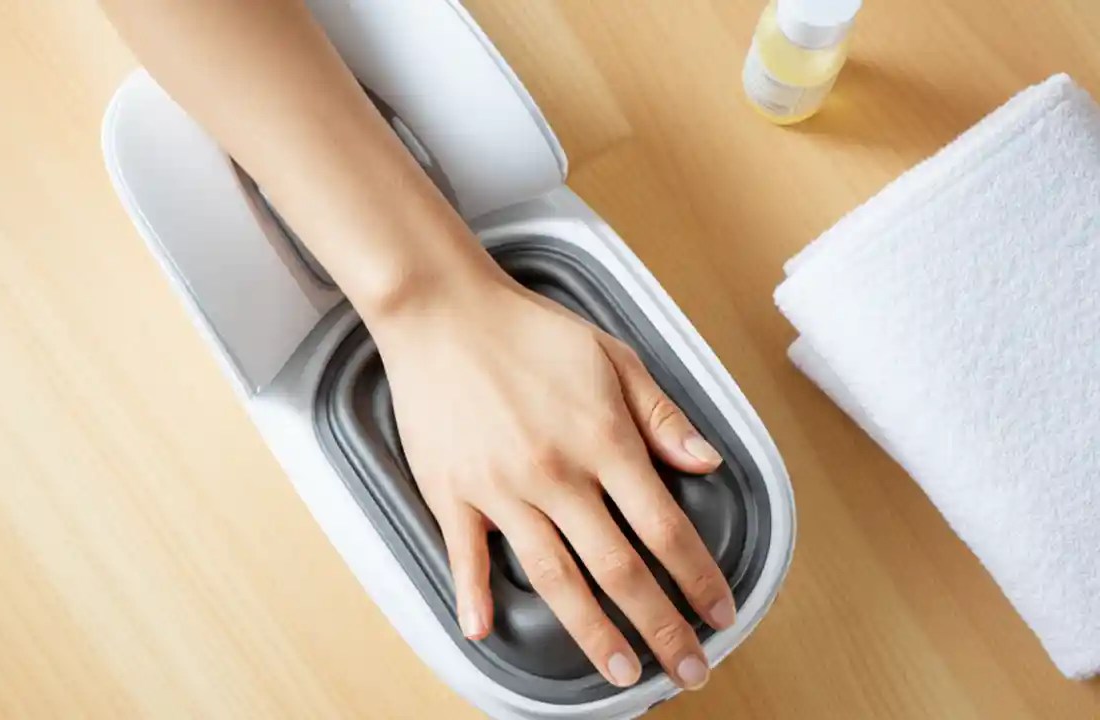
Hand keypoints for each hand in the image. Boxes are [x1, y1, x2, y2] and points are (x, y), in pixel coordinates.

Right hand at [372, 276, 734, 690]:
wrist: (443, 310)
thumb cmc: (528, 330)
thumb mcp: (613, 357)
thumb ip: (661, 416)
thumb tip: (707, 464)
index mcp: (602, 440)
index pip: (665, 527)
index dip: (699, 578)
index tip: (721, 613)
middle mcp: (556, 474)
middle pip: (619, 568)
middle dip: (661, 627)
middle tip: (688, 670)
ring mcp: (500, 488)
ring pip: (555, 578)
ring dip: (593, 634)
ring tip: (621, 673)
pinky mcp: (451, 491)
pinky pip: (465, 555)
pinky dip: (474, 596)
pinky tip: (484, 631)